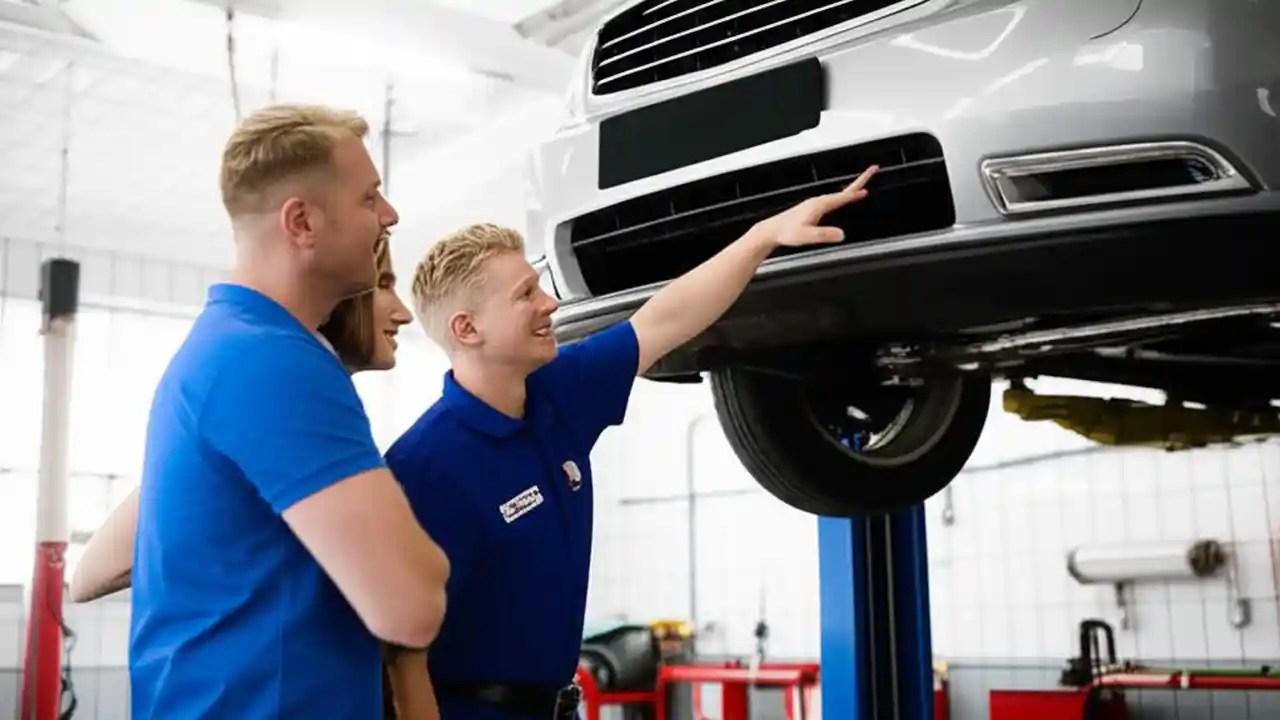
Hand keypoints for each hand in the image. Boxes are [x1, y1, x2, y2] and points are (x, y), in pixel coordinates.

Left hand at [752, 165, 877, 247]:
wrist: (771, 232)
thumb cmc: (786, 233)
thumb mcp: (807, 236)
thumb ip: (823, 235)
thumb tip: (842, 235)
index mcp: (819, 205)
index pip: (844, 194)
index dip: (858, 188)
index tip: (869, 181)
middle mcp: (818, 202)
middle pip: (844, 190)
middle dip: (859, 182)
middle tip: (872, 171)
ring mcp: (815, 205)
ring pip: (838, 195)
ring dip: (851, 190)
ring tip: (862, 188)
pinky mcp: (812, 210)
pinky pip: (832, 201)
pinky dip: (842, 198)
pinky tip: (842, 201)